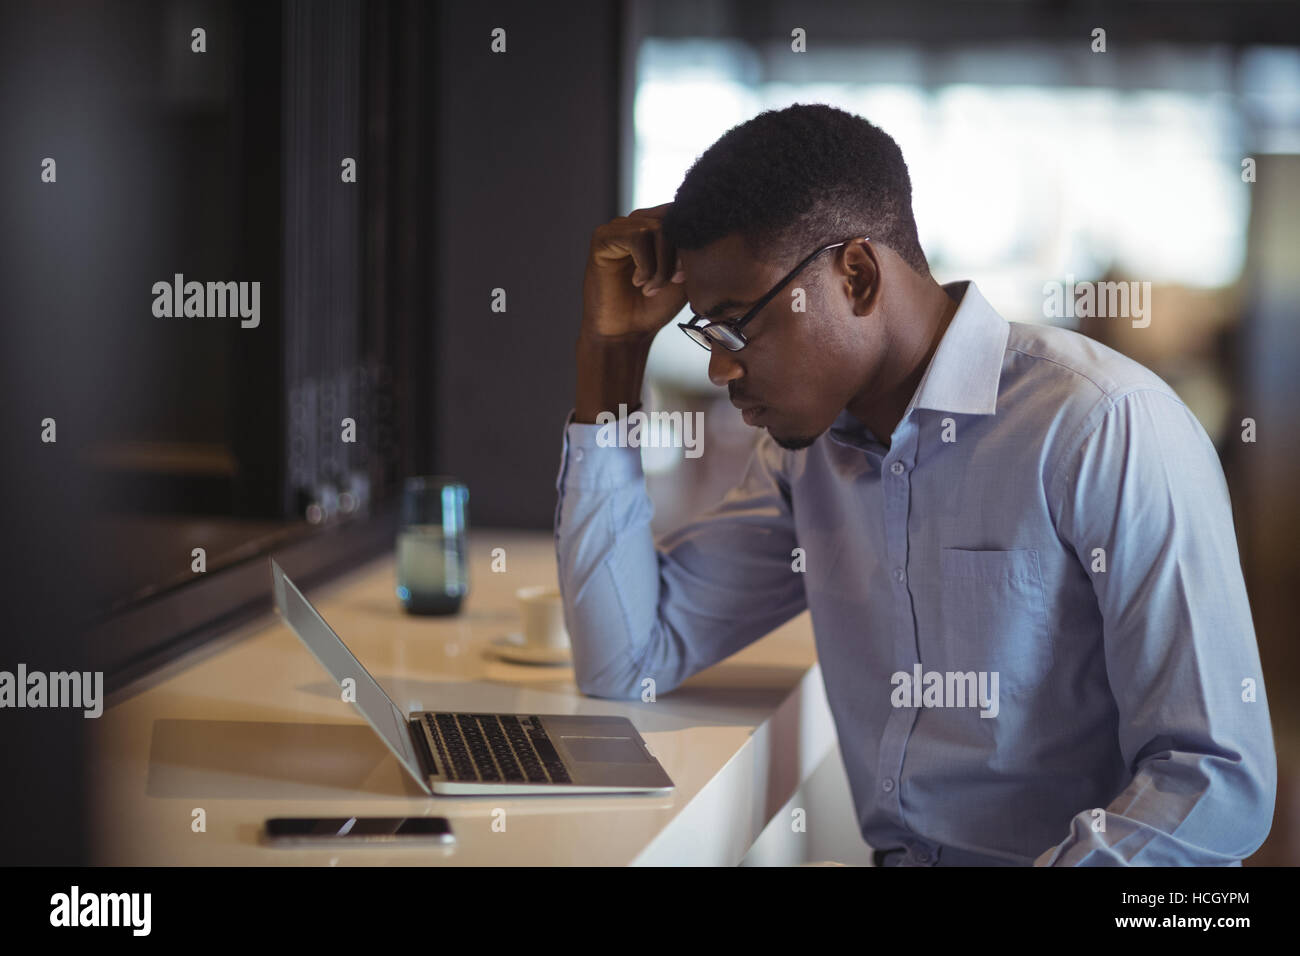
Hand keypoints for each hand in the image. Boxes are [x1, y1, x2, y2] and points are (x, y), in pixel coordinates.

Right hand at [581, 202, 688, 338]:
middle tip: (673, 281)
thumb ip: (691, 249)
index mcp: (659, 225)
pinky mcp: (603, 237)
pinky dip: (645, 265)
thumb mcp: (685, 274)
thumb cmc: (655, 305)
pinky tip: (638, 282)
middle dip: (679, 255)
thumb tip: (697, 228)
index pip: (685, 213)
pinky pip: (637, 237)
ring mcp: (620, 227)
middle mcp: (640, 220)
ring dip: (662, 266)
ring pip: (657, 229)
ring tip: (652, 288)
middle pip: (673, 219)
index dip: (693, 242)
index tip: (685, 275)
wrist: (627, 332)